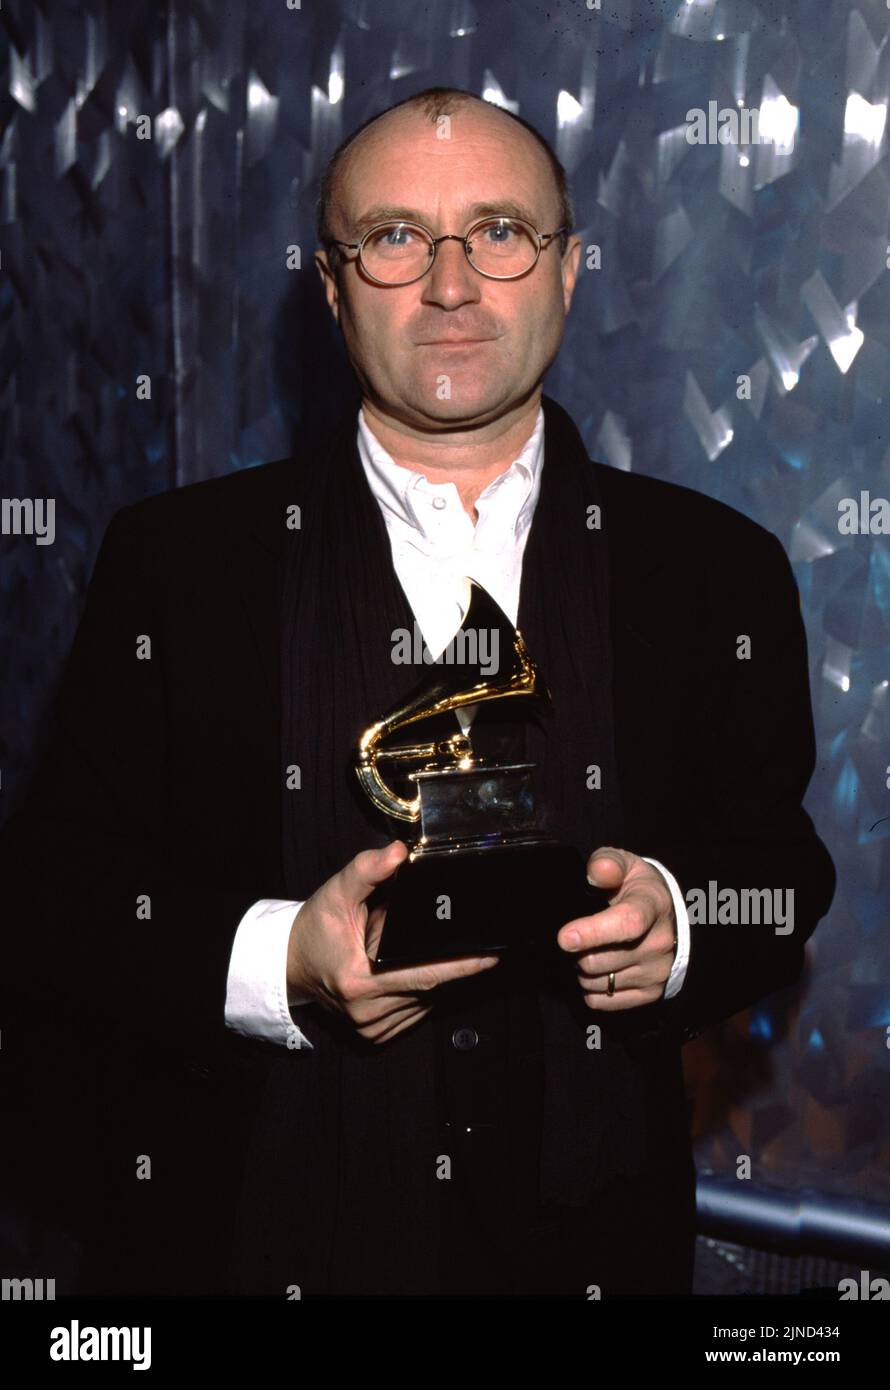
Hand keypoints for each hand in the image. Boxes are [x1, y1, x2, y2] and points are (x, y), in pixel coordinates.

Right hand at [286, 840, 499, 1043]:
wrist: (290, 965)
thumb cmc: (314, 930)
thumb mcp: (336, 894)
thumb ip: (367, 870)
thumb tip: (399, 852)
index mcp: (359, 983)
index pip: (424, 976)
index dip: (460, 966)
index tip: (491, 956)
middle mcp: (368, 1012)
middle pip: (430, 986)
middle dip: (433, 958)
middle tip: (410, 935)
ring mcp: (374, 1028)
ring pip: (426, 999)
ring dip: (424, 973)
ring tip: (393, 952)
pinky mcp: (377, 1035)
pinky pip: (416, 1009)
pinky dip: (416, 989)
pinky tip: (396, 971)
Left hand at [556, 847, 677, 1010]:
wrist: (668, 917)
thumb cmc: (638, 889)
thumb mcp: (626, 865)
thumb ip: (608, 864)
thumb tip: (597, 872)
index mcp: (652, 906)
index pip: (626, 924)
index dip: (593, 932)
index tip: (565, 938)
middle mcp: (659, 943)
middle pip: (599, 960)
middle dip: (577, 951)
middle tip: (578, 937)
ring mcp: (656, 971)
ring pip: (597, 983)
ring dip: (583, 970)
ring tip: (591, 950)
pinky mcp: (650, 993)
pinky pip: (603, 1001)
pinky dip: (592, 989)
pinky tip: (600, 968)